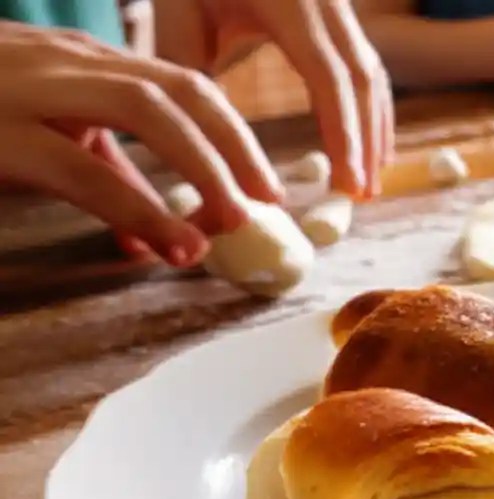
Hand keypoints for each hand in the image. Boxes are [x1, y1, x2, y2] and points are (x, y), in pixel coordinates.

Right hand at [0, 22, 281, 265]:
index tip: (265, 185)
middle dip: (236, 146)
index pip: (182, 86)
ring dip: (202, 169)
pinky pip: (83, 170)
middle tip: (270, 201)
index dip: (233, 136)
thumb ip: (99, 169)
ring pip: (145, 112)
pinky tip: (171, 245)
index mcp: (87, 62)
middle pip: (180, 90)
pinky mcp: (1, 135)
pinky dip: (138, 210)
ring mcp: (35, 90)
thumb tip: (148, 236)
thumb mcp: (42, 128)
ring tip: (235, 221)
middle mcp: (69, 63)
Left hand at [154, 0, 393, 198]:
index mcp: (287, 1)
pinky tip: (366, 140)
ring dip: (374, 128)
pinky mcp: (340, 10)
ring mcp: (338, 2)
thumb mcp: (178, 12)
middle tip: (362, 195)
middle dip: (365, 141)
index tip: (346, 184)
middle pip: (361, 78)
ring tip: (369, 178)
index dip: (343, 134)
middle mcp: (324, 0)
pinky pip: (366, 61)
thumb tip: (199, 144)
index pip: (328, 77)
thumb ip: (190, 73)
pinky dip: (370, 105)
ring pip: (372, 71)